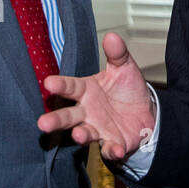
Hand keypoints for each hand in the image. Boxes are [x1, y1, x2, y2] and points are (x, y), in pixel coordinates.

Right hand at [39, 31, 156, 161]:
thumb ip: (117, 54)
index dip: (60, 86)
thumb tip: (112, 37)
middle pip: (68, 116)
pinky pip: (109, 148)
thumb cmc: (127, 89)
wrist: (145, 112)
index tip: (48, 83)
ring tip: (78, 134)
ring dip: (80, 135)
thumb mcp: (124, 68)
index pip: (70, 87)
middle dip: (56, 120)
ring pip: (83, 133)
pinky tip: (114, 149)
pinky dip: (111, 150)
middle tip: (43, 123)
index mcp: (86, 90)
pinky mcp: (112, 142)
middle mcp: (87, 111)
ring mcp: (98, 128)